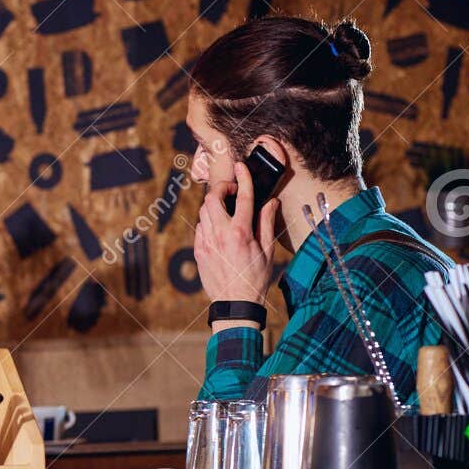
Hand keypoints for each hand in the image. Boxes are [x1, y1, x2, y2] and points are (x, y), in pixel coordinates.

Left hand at [195, 160, 276, 305]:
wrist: (235, 303)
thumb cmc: (255, 277)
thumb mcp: (267, 250)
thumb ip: (267, 223)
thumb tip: (271, 201)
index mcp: (240, 233)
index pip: (242, 197)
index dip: (243, 178)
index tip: (241, 165)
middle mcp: (220, 234)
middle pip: (212, 199)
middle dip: (221, 188)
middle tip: (232, 190)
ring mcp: (206, 243)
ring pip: (204, 212)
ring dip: (214, 204)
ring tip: (227, 208)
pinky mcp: (198, 251)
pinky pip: (200, 227)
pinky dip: (209, 220)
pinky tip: (220, 226)